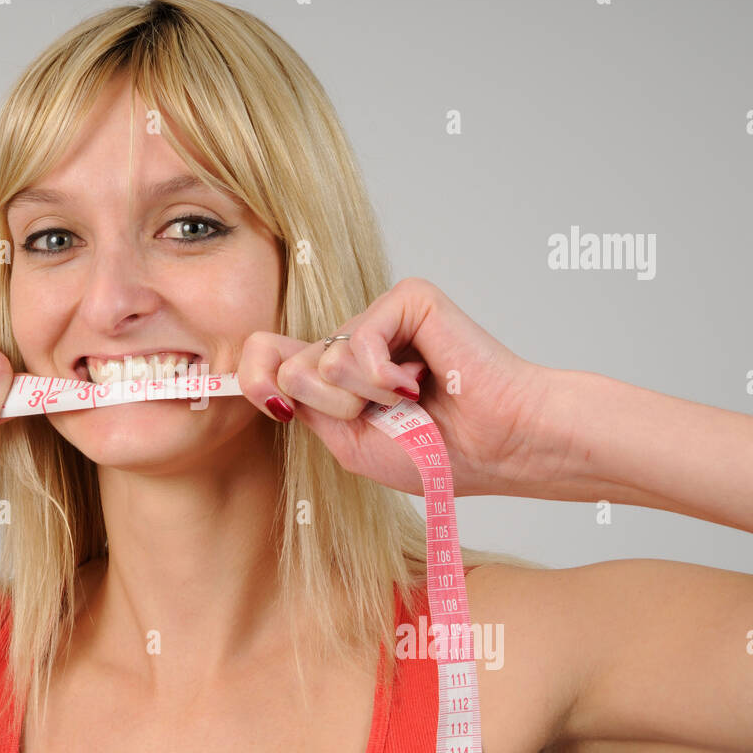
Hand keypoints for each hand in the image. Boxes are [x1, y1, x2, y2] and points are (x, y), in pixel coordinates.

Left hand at [238, 277, 560, 496]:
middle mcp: (352, 340)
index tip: (272, 406)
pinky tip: (418, 382)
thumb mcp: (350, 444)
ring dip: (362, 399)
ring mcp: (378, 317)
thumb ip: (305, 407)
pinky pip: (355, 342)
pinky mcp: (407, 300)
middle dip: (329, 408)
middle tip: (379, 416)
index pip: (267, 357)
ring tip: (408, 400)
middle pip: (287, 367)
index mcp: (335, 375)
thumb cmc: (437, 453)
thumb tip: (268, 373)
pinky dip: (382, 379)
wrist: (498, 447)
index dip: (253, 377)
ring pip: (319, 360)